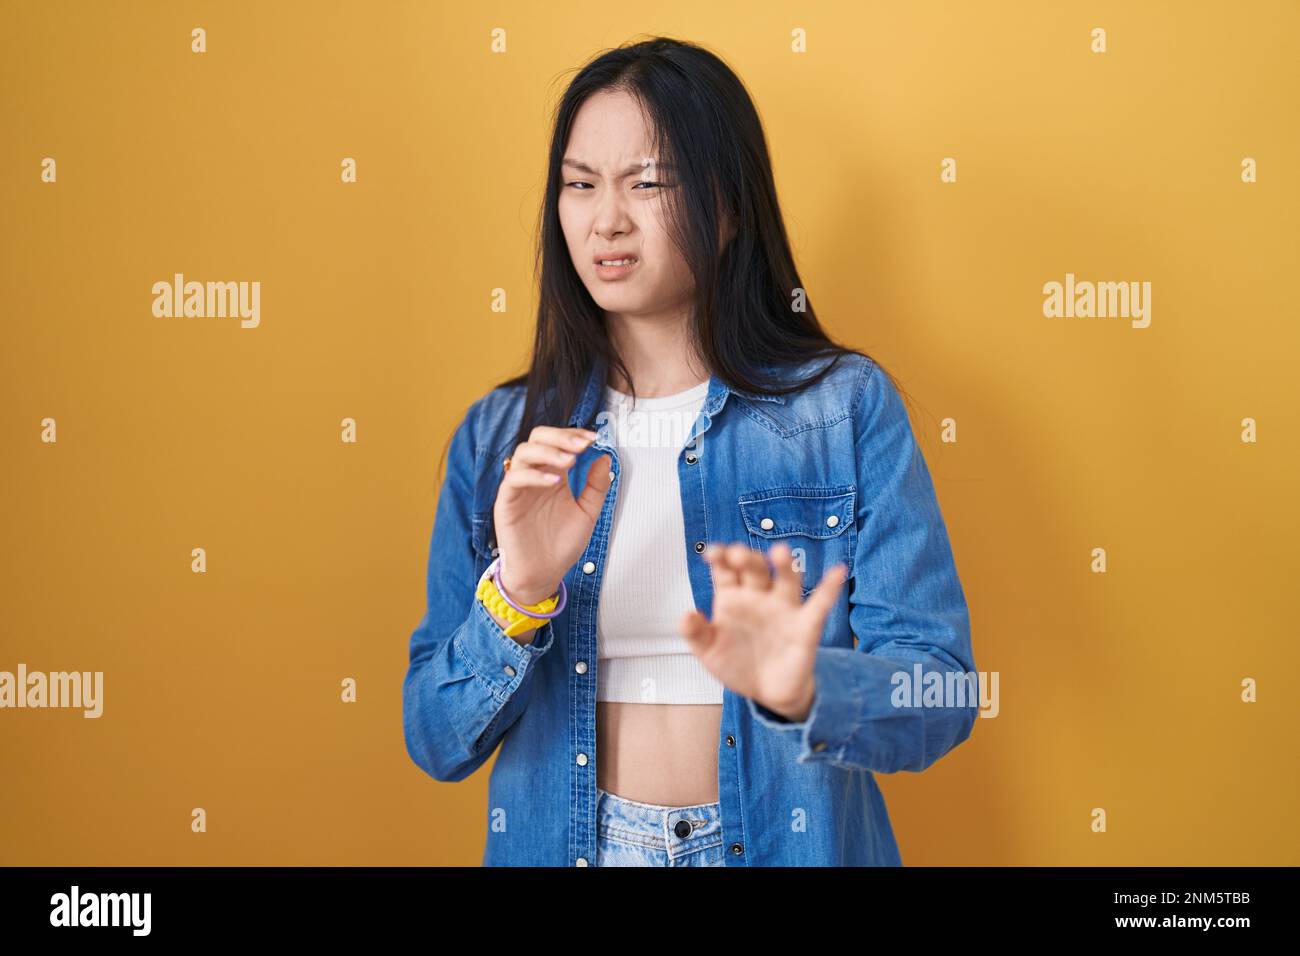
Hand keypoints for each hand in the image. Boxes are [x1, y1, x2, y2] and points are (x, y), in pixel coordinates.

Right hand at [492, 426, 611, 604]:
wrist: (544, 574)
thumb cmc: (560, 546)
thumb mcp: (588, 513)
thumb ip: (596, 486)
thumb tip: (604, 457)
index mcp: (554, 475)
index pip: (558, 442)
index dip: (574, 435)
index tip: (593, 439)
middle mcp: (535, 477)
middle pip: (538, 439)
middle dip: (561, 436)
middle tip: (581, 444)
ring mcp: (520, 488)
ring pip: (524, 453)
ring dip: (549, 452)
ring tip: (569, 461)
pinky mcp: (507, 502)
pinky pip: (514, 480)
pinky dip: (534, 476)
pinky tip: (553, 481)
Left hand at [679, 541, 848, 720]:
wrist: (767, 694)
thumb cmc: (737, 664)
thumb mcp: (709, 652)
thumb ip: (696, 633)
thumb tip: (685, 615)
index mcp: (733, 596)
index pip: (726, 569)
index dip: (720, 557)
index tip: (712, 554)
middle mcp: (759, 595)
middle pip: (755, 568)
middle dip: (747, 558)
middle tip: (737, 554)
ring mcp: (784, 608)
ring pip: (786, 579)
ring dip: (784, 565)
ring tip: (779, 553)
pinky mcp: (805, 626)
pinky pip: (820, 604)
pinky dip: (830, 588)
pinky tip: (837, 572)